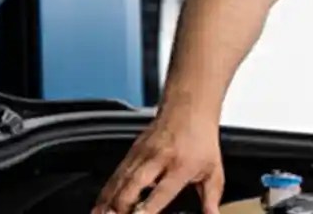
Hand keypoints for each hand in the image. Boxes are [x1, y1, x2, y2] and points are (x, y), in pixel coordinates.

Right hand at [91, 109, 223, 213]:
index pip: (162, 191)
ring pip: (120, 179)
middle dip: (121, 205)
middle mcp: (159, 159)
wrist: (189, 109)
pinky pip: (116, 174)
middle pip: (134, 184)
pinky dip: (105, 191)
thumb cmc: (201, 140)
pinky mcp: (132, 151)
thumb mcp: (213, 171)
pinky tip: (99, 205)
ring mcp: (143, 154)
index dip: (148, 207)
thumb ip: (211, 199)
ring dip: (108, 201)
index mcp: (181, 165)